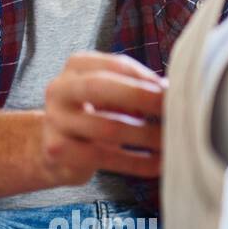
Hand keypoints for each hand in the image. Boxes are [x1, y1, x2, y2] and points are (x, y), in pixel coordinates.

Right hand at [37, 51, 165, 187]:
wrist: (55, 148)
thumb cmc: (94, 114)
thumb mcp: (110, 93)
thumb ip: (135, 87)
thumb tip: (173, 90)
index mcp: (76, 66)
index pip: (115, 64)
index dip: (146, 78)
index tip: (171, 91)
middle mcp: (59, 89)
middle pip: (100, 87)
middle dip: (141, 97)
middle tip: (173, 110)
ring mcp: (55, 120)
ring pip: (106, 127)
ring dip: (145, 135)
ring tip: (170, 141)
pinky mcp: (58, 150)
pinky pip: (104, 157)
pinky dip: (136, 162)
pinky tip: (157, 164)